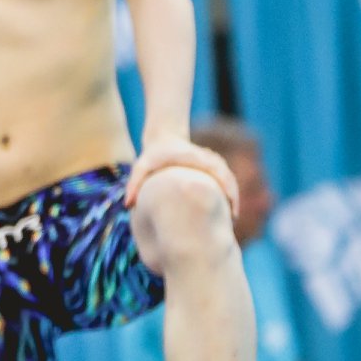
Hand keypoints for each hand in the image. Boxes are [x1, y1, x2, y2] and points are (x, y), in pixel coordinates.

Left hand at [124, 137, 238, 215]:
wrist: (164, 139)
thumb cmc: (153, 155)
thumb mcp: (140, 166)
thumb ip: (134, 183)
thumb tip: (128, 205)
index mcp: (197, 158)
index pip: (219, 173)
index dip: (227, 189)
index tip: (229, 207)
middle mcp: (209, 159)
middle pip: (229, 178)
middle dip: (233, 198)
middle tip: (231, 221)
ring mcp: (214, 162)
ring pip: (230, 181)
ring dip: (233, 198)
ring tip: (230, 221)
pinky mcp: (214, 167)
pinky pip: (226, 181)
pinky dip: (228, 194)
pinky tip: (225, 211)